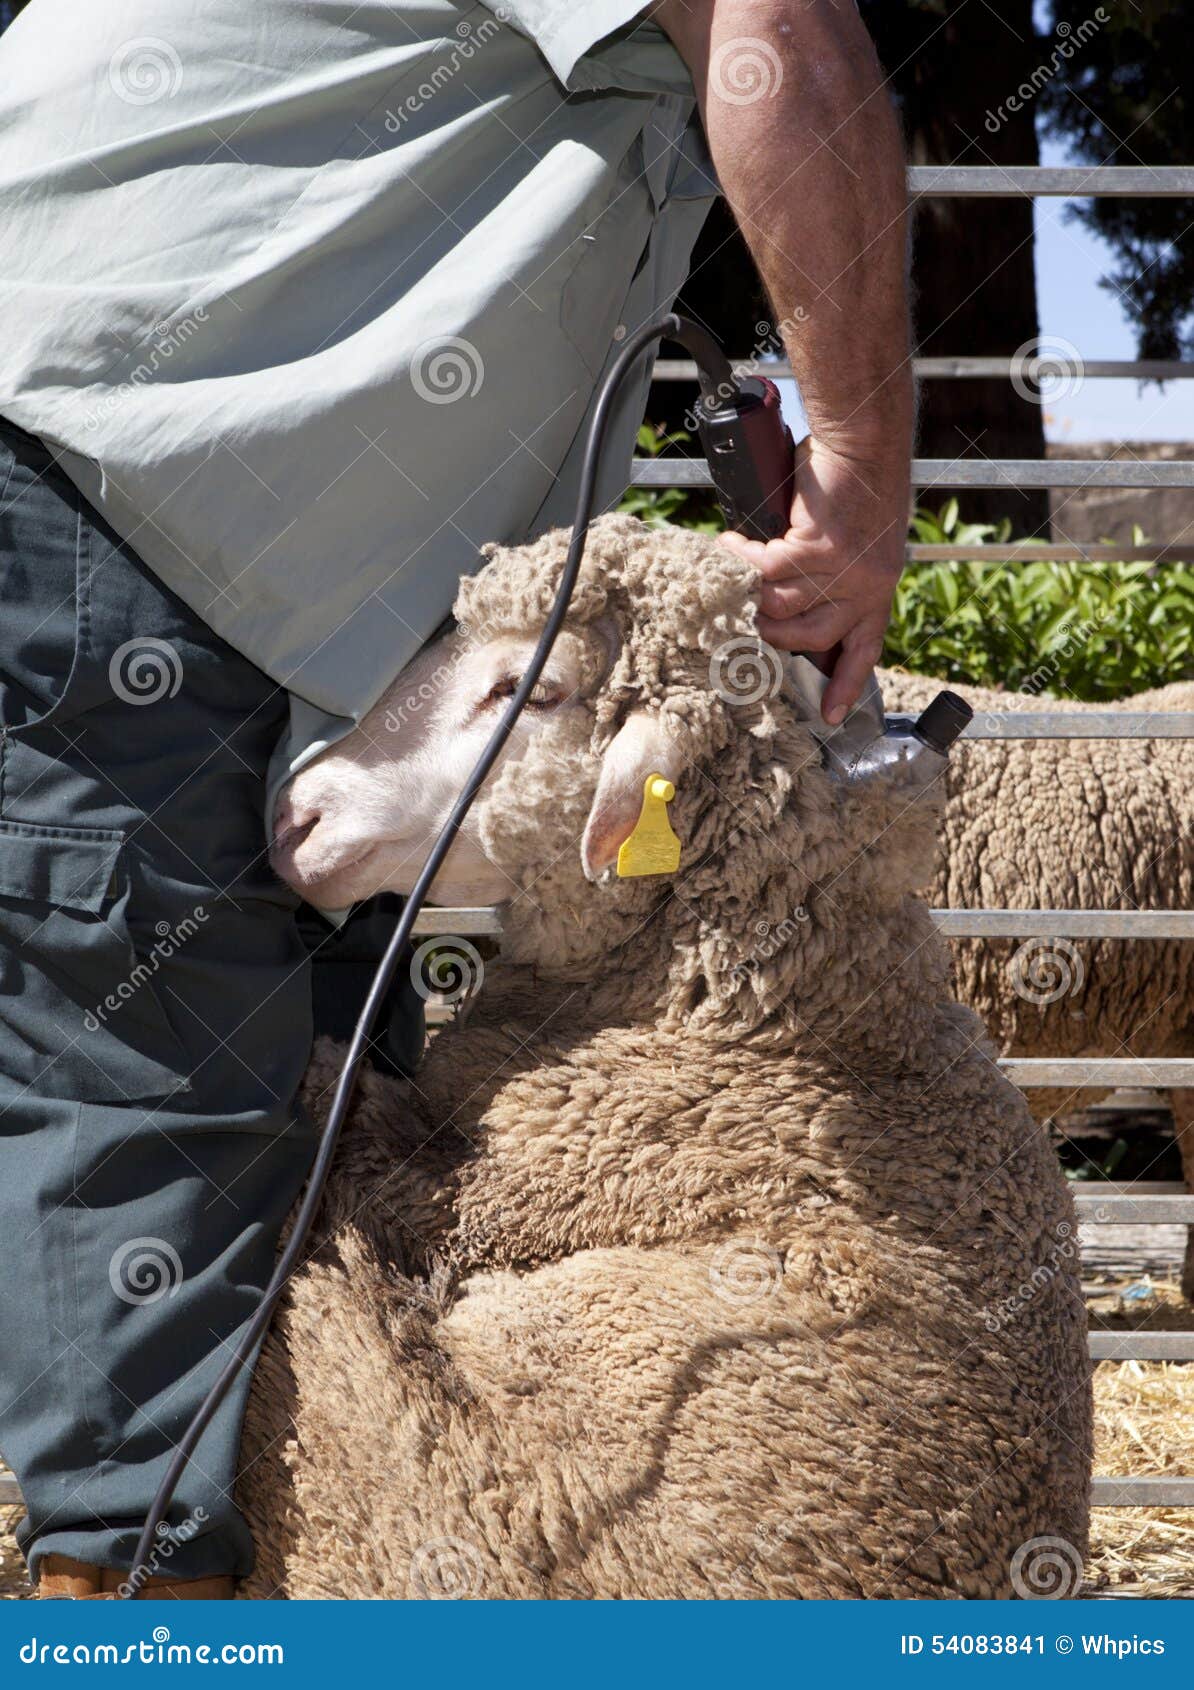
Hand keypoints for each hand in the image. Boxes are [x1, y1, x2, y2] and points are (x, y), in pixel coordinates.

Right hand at [720, 439, 906, 725]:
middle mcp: (865, 586)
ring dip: (747, 596)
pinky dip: (739, 558)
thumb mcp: (858, 535)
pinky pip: (764, 569)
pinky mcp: (816, 548)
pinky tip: (727, 545)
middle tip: (743, 620)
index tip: (832, 715)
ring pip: (781, 608)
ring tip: (728, 577)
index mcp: (878, 588)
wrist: (865, 441)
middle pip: (808, 638)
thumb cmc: (859, 479)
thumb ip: (833, 568)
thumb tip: (788, 590)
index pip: (863, 648)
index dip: (844, 683)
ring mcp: (842, 571)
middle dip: (771, 635)